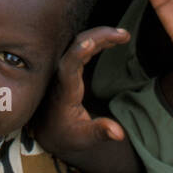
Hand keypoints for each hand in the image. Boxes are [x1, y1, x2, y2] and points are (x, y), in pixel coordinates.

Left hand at [34, 27, 130, 156]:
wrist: (48, 129)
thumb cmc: (66, 134)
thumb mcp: (83, 138)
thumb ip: (100, 132)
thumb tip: (120, 133)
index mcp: (64, 91)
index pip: (68, 67)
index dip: (78, 53)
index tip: (90, 42)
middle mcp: (62, 74)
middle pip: (76, 47)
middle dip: (99, 37)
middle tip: (124, 35)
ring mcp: (65, 68)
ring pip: (79, 43)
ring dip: (100, 36)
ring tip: (124, 35)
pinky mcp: (70, 67)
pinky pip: (82, 48)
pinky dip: (97, 41)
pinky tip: (112, 39)